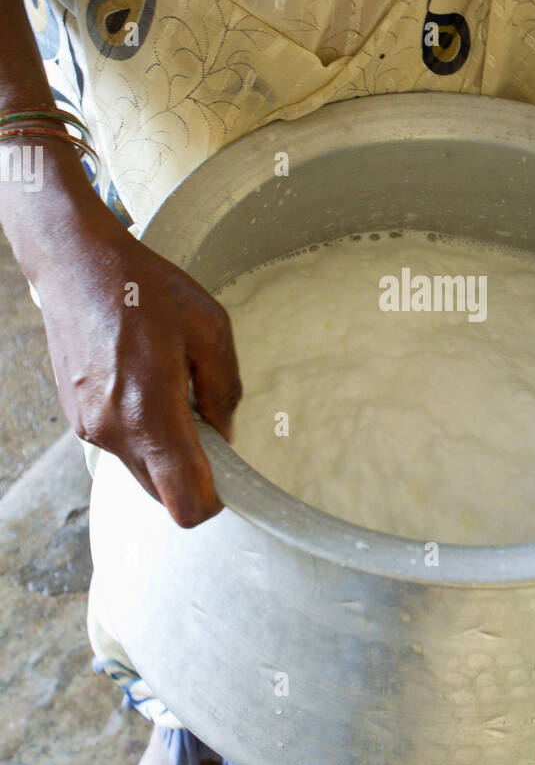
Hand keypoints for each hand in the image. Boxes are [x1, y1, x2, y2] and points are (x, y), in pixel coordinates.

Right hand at [35, 214, 240, 526]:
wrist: (74, 261)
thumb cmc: (145, 287)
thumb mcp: (210, 328)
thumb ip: (224, 390)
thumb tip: (225, 434)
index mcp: (150, 414)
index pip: (184, 503)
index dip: (213, 502)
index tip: (229, 476)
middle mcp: (113, 431)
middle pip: (162, 493)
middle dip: (190, 473)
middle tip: (206, 423)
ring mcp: (88, 426)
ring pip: (141, 468)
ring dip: (165, 449)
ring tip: (172, 390)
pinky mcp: (76, 416)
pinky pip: (120, 443)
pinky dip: (141, 431)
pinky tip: (145, 381)